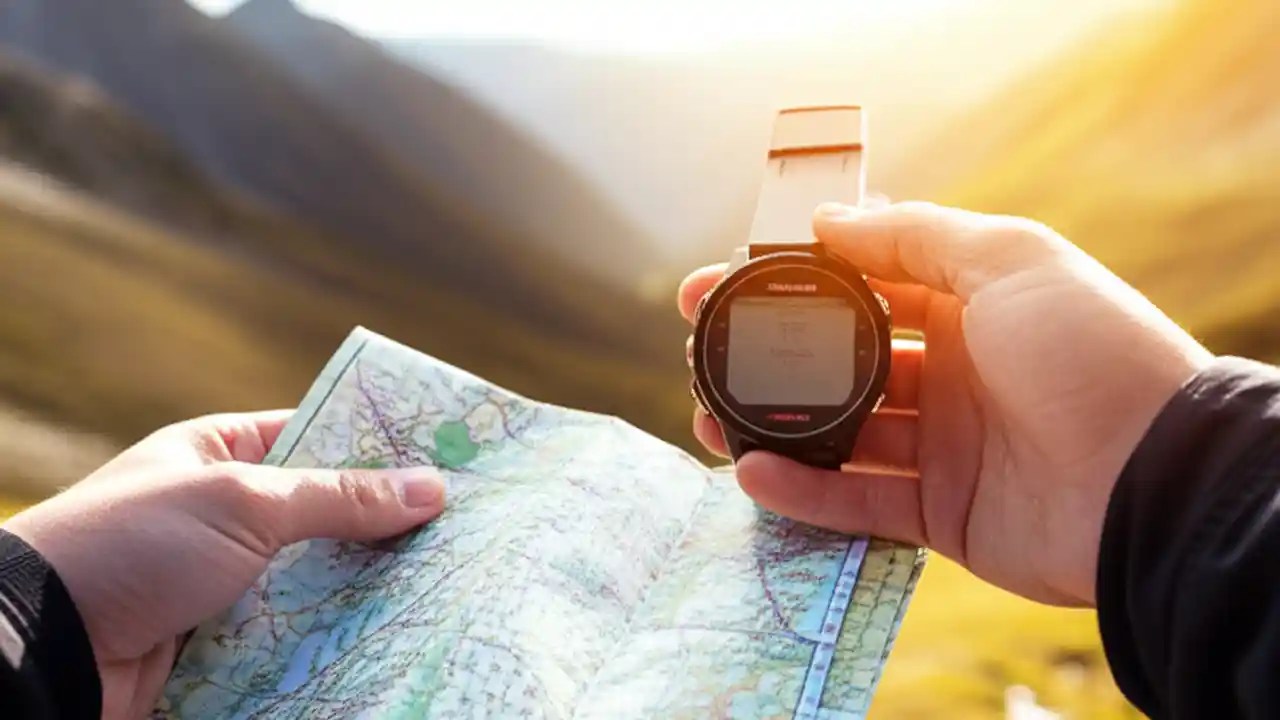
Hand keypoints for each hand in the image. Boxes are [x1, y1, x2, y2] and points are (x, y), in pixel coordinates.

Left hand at [2, 411, 445, 718]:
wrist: (43, 647)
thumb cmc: (134, 545)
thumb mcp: (245, 503)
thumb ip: (339, 497)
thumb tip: (432, 486)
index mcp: (219, 452)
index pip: (317, 436)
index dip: (380, 447)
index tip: (450, 460)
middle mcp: (224, 513)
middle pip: (326, 515)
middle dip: (385, 528)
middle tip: (464, 532)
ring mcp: (223, 581)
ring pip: (316, 579)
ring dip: (365, 588)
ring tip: (445, 587)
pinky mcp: (223, 641)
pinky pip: (295, 634)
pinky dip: (334, 637)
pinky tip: (391, 636)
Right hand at [679, 202, 1210, 605]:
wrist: (1155, 483)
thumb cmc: (1089, 353)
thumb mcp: (1009, 259)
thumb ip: (912, 237)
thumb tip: (826, 222)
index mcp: (969, 303)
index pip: (862, 282)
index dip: (793, 278)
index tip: (724, 279)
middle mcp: (951, 371)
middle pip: (838, 360)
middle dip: (769, 357)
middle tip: (703, 353)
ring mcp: (944, 444)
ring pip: (838, 434)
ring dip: (772, 428)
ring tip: (711, 421)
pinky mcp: (940, 513)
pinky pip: (858, 499)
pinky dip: (805, 492)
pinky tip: (753, 473)